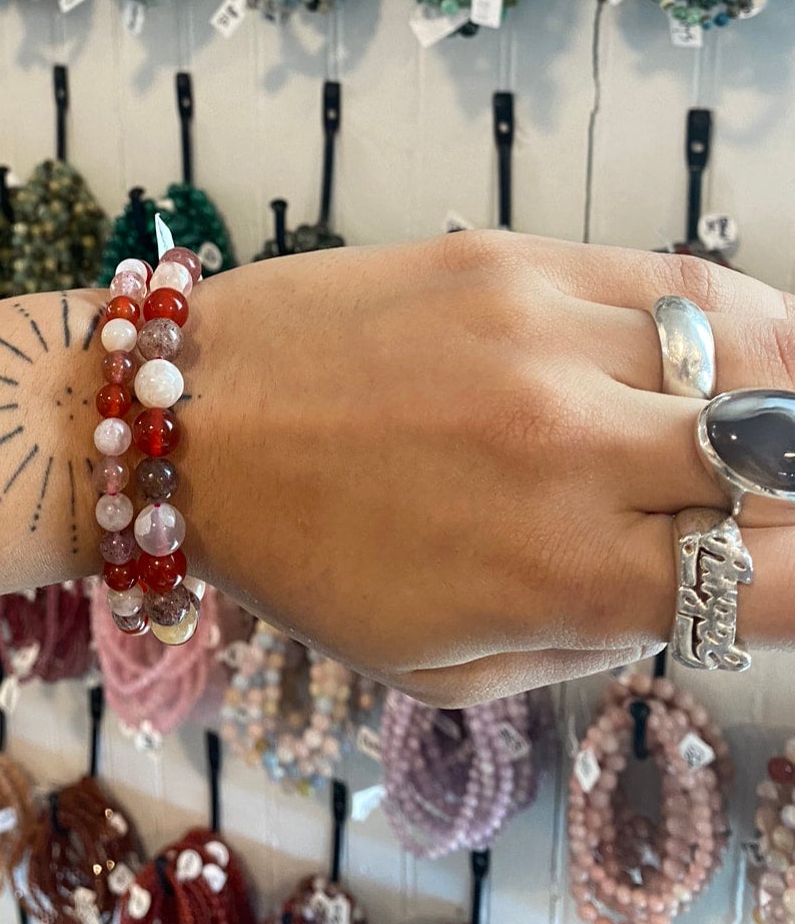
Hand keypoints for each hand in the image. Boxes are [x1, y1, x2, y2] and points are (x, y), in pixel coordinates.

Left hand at [186, 232, 794, 703]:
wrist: (189, 419)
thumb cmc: (304, 557)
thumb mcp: (446, 665)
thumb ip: (593, 637)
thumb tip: (698, 587)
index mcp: (559, 574)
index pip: (786, 581)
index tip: (790, 574)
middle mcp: (570, 448)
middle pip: (786, 464)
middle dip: (791, 497)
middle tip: (762, 505)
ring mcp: (545, 336)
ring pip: (756, 354)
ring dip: (779, 403)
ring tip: (766, 428)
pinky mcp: (512, 258)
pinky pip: (679, 279)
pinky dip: (735, 321)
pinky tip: (735, 350)